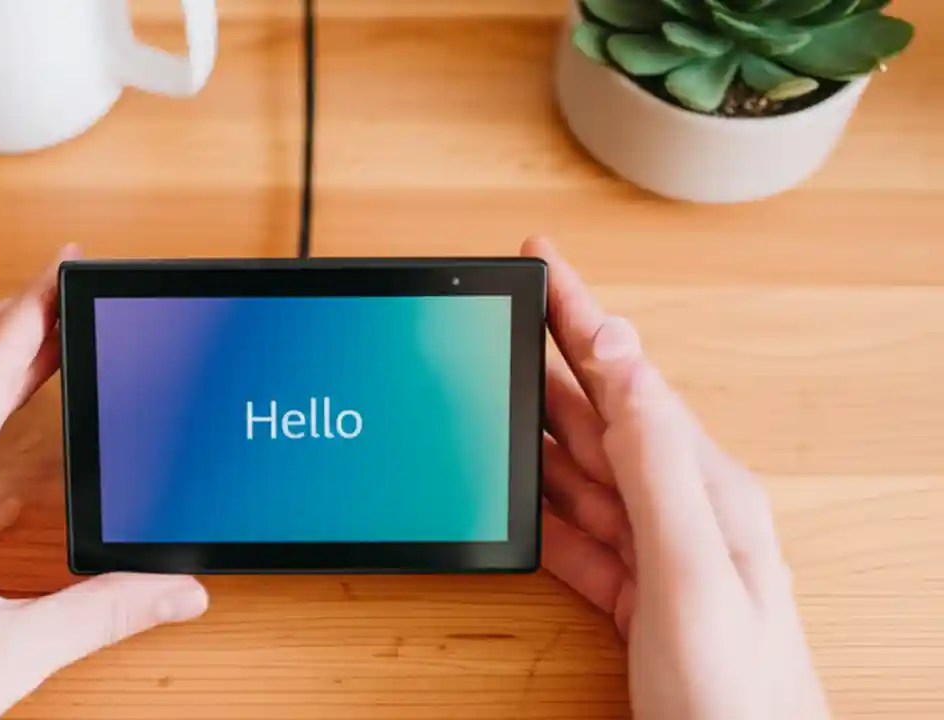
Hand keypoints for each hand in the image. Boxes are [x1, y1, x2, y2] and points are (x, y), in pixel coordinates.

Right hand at [524, 238, 828, 719]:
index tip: (544, 266)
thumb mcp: (693, 567)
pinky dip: (537, 500)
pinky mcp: (631, 591)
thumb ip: (655, 461)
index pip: (627, 377)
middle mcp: (679, 507)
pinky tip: (517, 485)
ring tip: (501, 376)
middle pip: (598, 411)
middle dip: (553, 351)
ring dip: (538, 419)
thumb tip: (620, 356)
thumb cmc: (739, 693)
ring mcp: (655, 550)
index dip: (580, 315)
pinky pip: (573, 529)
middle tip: (513, 304)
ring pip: (581, 466)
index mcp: (700, 486)